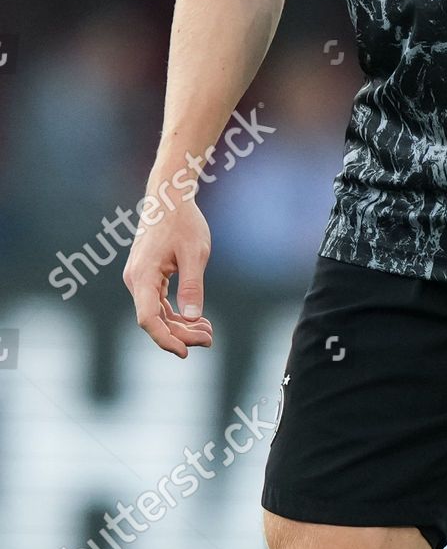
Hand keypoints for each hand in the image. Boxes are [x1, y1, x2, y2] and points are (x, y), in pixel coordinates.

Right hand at [123, 197, 213, 357]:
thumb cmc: (183, 222)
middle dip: (181, 334)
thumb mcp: (195, 253)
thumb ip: (192, 286)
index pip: (149, 318)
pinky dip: (176, 313)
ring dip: (180, 325)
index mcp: (142, 275)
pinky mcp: (147, 275)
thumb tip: (193, 319)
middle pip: (154, 319)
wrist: (169, 196)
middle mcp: (135, 280)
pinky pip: (159, 302)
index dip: (165, 339)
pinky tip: (197, 320)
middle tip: (209, 339)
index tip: (185, 352)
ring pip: (157, 313)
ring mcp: (139, 278)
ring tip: (208, 333)